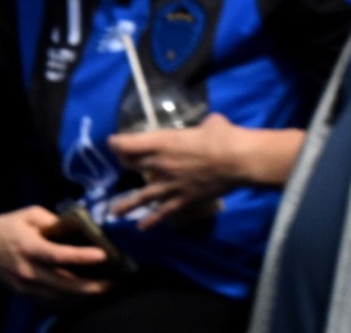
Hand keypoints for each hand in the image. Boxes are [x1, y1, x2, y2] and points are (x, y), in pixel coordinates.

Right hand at [0, 205, 111, 297]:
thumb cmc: (6, 226)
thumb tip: (76, 229)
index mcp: (28, 246)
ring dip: (83, 295)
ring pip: (60, 296)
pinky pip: (50, 301)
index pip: (58, 255)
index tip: (102, 255)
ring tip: (102, 288)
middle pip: (64, 284)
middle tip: (112, 282)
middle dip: (91, 286)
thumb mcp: (28, 214)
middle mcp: (28, 269)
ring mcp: (25, 285)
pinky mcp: (24, 293)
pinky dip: (68, 300)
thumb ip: (52, 221)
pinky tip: (81, 294)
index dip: (81, 256)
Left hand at [106, 115, 286, 225]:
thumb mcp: (210, 123)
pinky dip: (153, 220)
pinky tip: (142, 227)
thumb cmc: (223, 136)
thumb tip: (213, 125)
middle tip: (124, 163)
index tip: (113, 143)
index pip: (128, 144)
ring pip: (143, 195)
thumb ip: (204, 126)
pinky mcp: (184, 199)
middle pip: (133, 165)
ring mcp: (172, 183)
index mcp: (163, 142)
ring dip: (127, 203)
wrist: (237, 160)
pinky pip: (165, 211)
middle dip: (126, 163)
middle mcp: (161, 163)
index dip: (117, 143)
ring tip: (113, 211)